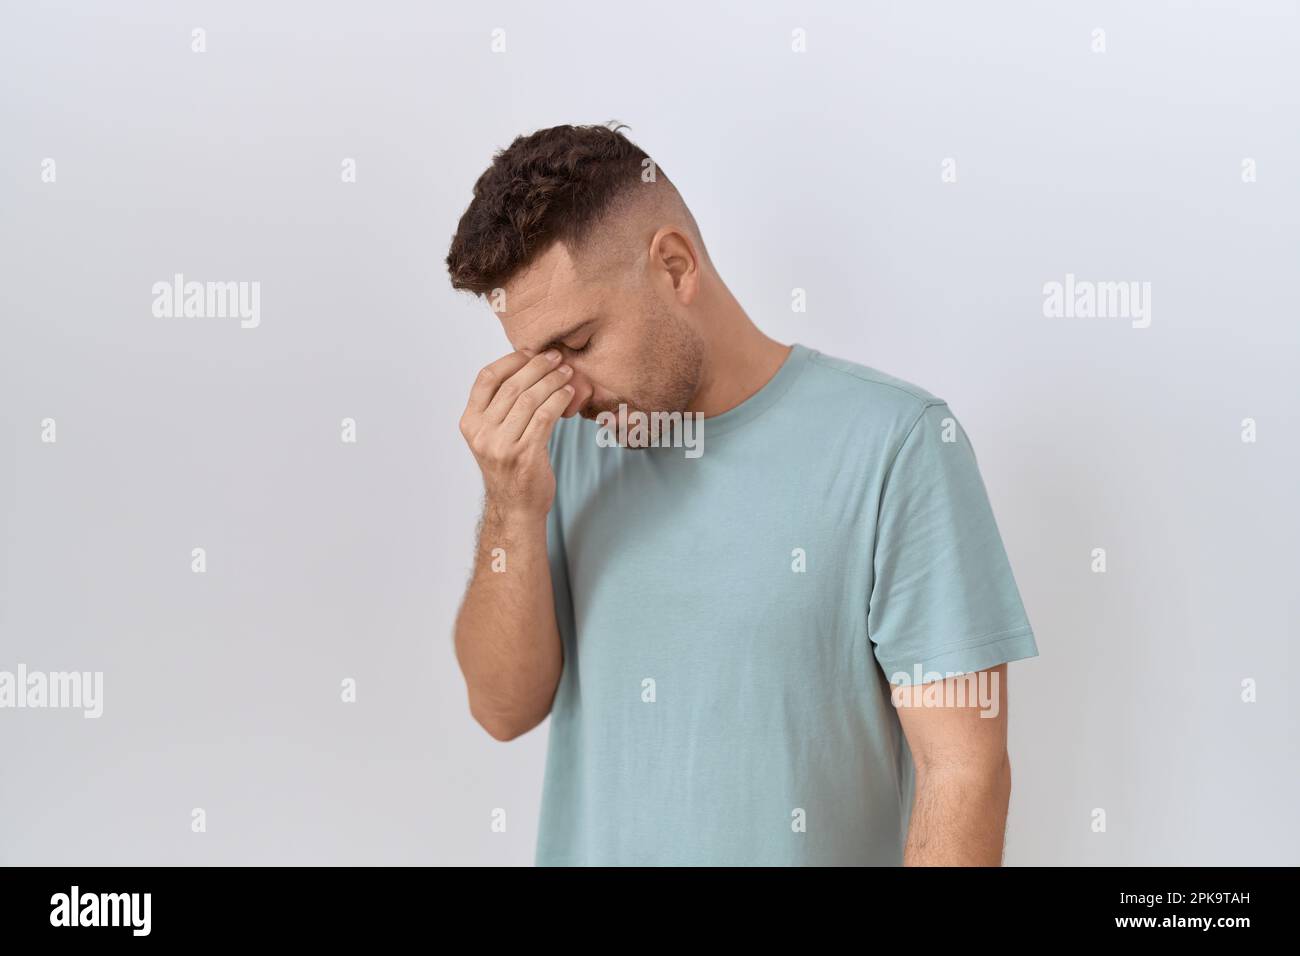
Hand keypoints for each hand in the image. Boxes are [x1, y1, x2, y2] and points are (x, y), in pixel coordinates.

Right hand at [459, 349, 574, 518]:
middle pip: (512, 386)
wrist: (515, 507)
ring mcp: (502, 446)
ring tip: (567, 372)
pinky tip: (569, 393)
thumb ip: (500, 406)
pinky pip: (545, 417)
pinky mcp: (525, 455)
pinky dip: (559, 400)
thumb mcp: (493, 435)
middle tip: (557, 357)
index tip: (531, 351)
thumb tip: (526, 366)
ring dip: (552, 381)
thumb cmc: (509, 466)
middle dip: (538, 366)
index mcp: (470, 423)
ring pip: (530, 399)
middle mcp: (482, 434)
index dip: (511, 360)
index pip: (486, 378)